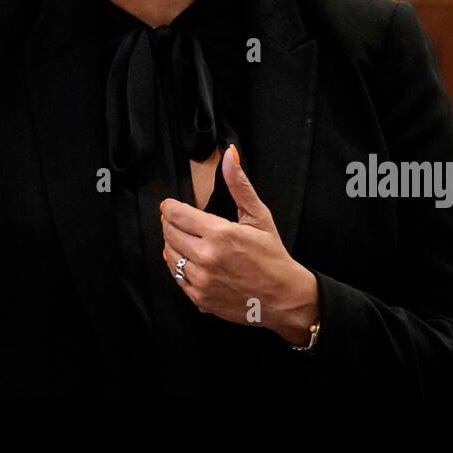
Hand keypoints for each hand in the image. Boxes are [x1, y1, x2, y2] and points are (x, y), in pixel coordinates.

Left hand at [160, 144, 319, 345]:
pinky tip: (190, 259)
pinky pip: (176, 277)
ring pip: (169, 255)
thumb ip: (239, 184)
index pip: (176, 214)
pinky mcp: (199, 298)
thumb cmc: (272, 256)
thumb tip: (230, 155)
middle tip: (179, 220)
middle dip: (170, 223)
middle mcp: (207, 257)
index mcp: (219, 234)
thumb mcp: (258, 216)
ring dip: (173, 244)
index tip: (170, 205)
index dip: (170, 207)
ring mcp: (201, 280)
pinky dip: (178, 265)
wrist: (283, 297)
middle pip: (169, 233)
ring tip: (186, 239)